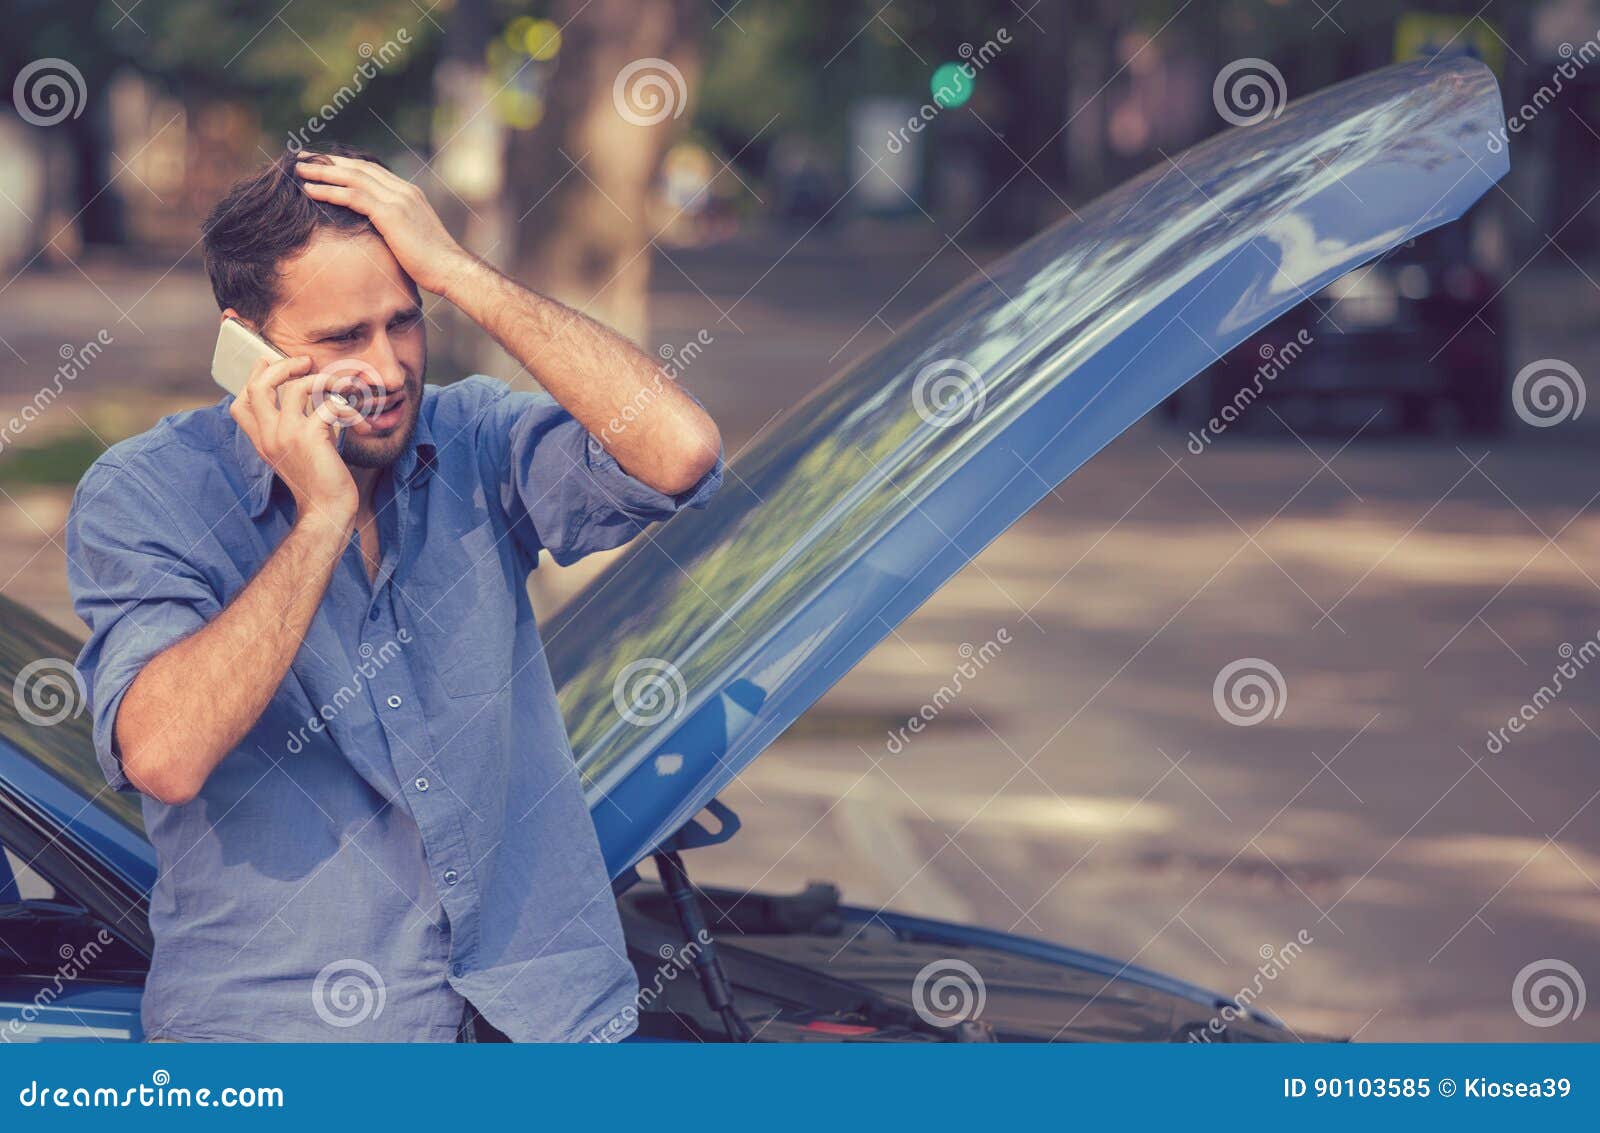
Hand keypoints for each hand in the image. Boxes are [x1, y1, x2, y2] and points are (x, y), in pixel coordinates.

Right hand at [230, 354, 364, 529]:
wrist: (327, 510)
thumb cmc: (317, 482)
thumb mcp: (294, 455)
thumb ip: (290, 431)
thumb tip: (302, 401)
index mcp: (262, 441)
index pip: (240, 404)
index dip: (252, 378)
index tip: (268, 361)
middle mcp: (270, 436)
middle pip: (258, 387)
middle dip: (281, 366)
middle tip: (304, 362)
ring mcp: (288, 436)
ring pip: (295, 388)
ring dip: (320, 378)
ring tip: (339, 383)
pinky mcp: (311, 438)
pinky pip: (326, 404)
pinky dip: (343, 401)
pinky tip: (353, 409)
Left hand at [294, 152, 476, 297]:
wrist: (451, 270)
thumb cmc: (433, 264)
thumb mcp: (412, 238)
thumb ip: (395, 227)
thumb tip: (378, 235)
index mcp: (408, 193)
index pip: (370, 170)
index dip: (344, 165)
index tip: (322, 163)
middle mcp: (403, 190)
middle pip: (358, 167)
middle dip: (328, 162)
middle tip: (301, 158)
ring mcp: (397, 200)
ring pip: (353, 177)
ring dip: (322, 172)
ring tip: (298, 171)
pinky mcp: (391, 214)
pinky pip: (353, 197)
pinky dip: (329, 191)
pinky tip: (310, 191)